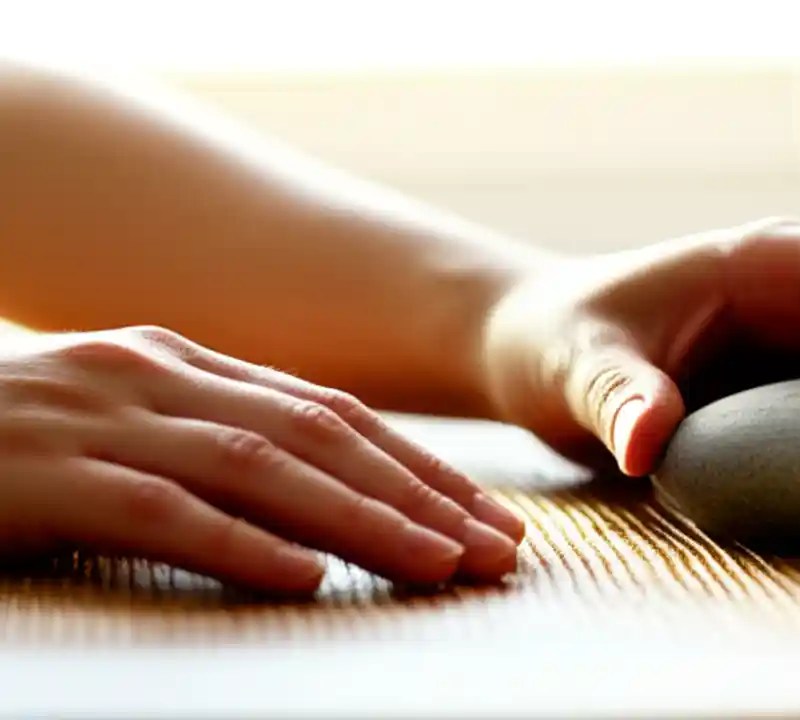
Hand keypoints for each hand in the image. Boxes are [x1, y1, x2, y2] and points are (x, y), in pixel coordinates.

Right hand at [0, 326, 522, 593]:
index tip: (488, 516)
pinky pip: (160, 510)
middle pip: (319, 436)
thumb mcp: (124, 423)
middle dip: (420, 494)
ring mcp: (98, 418)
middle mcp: (155, 374)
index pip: (332, 414)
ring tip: (437, 565)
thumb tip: (319, 502)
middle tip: (498, 550)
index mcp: (183, 361)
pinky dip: (239, 544)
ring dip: (361, 519)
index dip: (419, 466)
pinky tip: (305, 577)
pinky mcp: (43, 474)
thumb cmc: (11, 440)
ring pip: (259, 467)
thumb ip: (212, 443)